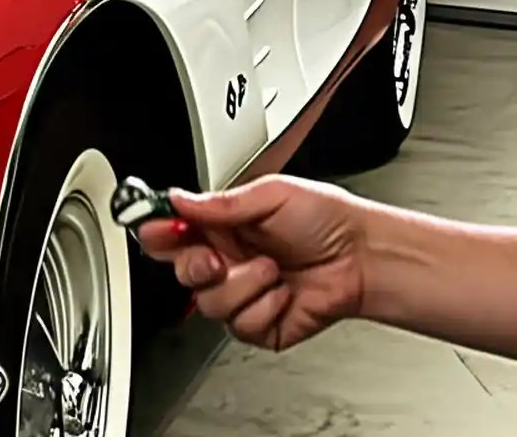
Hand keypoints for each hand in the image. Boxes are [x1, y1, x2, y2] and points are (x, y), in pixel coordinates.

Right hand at [138, 174, 368, 350]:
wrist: (365, 258)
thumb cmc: (329, 220)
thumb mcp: (272, 194)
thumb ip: (221, 202)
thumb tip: (179, 199)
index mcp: (221, 226)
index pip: (170, 232)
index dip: (156, 231)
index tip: (160, 228)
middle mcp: (226, 260)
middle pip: (180, 272)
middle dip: (195, 266)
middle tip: (217, 259)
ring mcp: (241, 294)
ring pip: (208, 303)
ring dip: (243, 285)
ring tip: (272, 269)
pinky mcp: (258, 324)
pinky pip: (240, 325)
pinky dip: (265, 307)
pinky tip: (284, 292)